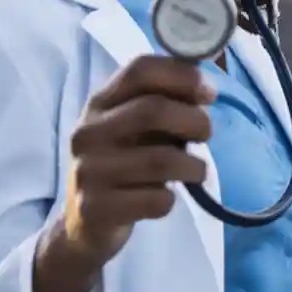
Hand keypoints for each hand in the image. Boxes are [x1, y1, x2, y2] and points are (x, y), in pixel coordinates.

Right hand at [60, 56, 214, 267]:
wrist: (83, 222)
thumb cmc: (123, 163)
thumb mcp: (135, 128)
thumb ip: (164, 105)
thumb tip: (206, 89)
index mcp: (100, 103)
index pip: (140, 69)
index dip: (182, 75)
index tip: (208, 93)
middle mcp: (89, 132)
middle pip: (154, 110)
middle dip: (195, 121)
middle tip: (206, 134)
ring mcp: (88, 171)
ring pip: (161, 160)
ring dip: (193, 166)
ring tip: (195, 171)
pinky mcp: (95, 208)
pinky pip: (155, 200)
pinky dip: (170, 199)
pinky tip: (163, 197)